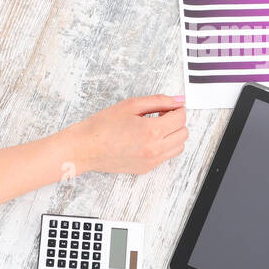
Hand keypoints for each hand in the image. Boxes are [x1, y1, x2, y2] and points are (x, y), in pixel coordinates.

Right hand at [65, 95, 187, 174]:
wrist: (85, 148)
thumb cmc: (102, 126)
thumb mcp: (131, 105)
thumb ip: (158, 101)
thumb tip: (178, 100)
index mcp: (152, 131)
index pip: (181, 118)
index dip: (177, 109)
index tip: (169, 106)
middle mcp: (155, 149)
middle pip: (184, 133)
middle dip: (176, 121)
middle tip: (161, 115)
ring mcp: (151, 162)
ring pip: (179, 147)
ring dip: (173, 135)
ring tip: (155, 127)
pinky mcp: (146, 169)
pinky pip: (166, 156)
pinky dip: (164, 146)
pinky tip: (148, 138)